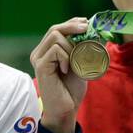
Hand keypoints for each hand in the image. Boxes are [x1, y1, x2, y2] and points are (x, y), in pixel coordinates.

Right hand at [30, 17, 90, 132]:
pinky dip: (66, 57)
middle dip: (72, 26)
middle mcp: (39, 53)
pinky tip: (67, 70)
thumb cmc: (71, 89)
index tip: (86, 23)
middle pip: (54, 29)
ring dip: (71, 47)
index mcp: (47, 51)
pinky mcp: (40, 66)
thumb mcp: (80, 64)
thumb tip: (94, 31)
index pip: (57, 29)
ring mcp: (38, 59)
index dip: (71, 23)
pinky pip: (55, 50)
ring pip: (56, 37)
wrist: (66, 110)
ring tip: (75, 62)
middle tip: (87, 29)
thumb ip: (83, 49)